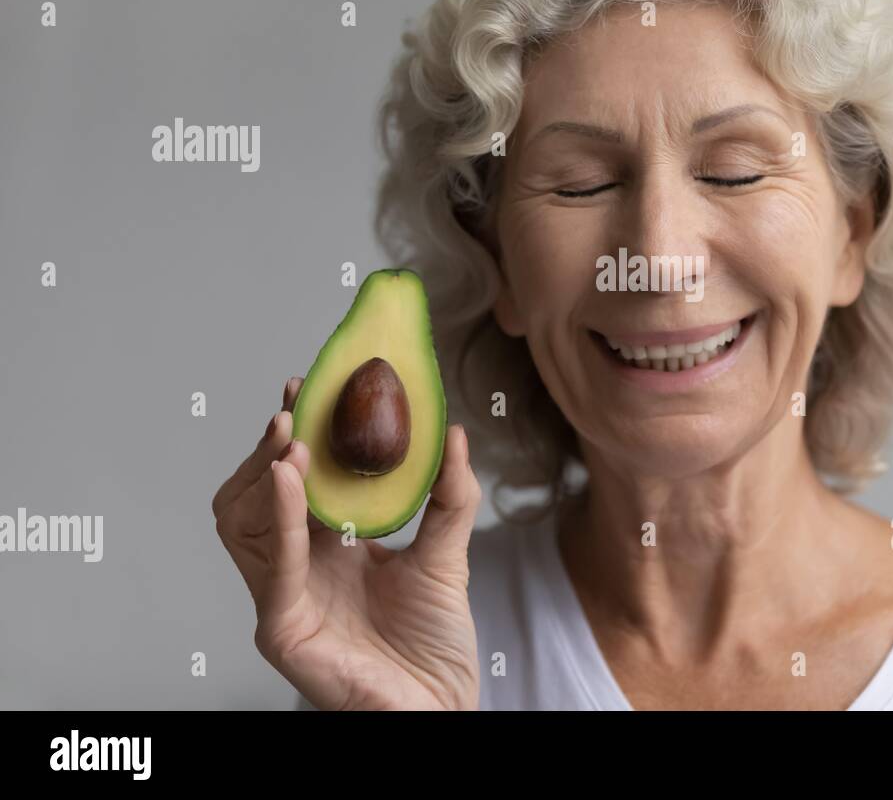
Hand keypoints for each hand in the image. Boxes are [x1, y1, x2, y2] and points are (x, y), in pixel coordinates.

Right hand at [213, 377, 481, 709]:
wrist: (442, 703)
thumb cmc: (436, 640)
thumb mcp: (447, 553)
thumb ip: (450, 495)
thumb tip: (453, 429)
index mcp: (326, 545)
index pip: (293, 479)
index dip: (293, 433)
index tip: (304, 386)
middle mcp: (297, 567)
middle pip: (253, 495)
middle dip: (267, 448)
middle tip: (292, 406)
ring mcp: (282, 597)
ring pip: (242, 524)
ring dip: (264, 474)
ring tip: (290, 437)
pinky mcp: (281, 628)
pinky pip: (271, 566)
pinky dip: (278, 518)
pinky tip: (288, 480)